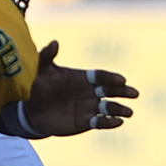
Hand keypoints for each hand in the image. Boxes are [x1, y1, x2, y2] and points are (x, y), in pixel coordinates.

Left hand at [23, 41, 137, 135]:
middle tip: (134, 94)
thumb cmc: (36, 85)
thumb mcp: (40, 69)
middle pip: (110, 91)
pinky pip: (100, 123)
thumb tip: (55, 42)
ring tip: (128, 112)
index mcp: (83, 78)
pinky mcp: (85, 123)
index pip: (101, 77)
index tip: (122, 80)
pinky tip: (117, 122)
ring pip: (108, 108)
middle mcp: (89, 92)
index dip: (111, 78)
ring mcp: (89, 108)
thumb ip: (47, 56)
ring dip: (119, 109)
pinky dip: (109, 123)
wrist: (30, 109)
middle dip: (123, 92)